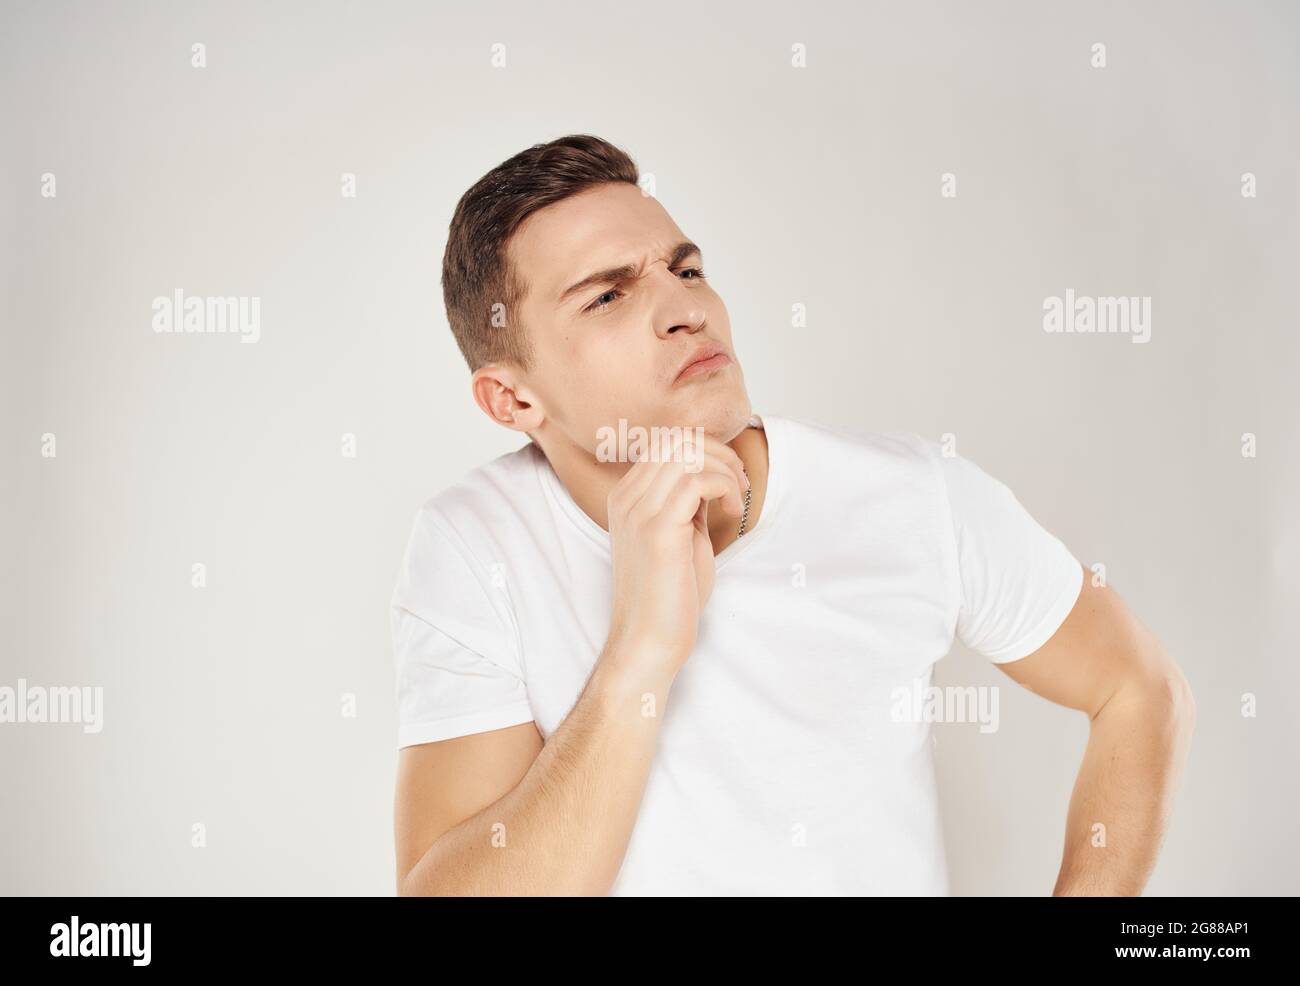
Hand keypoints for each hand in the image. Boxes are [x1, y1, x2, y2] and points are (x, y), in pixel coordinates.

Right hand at [602, 432, 748, 680]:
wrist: (649, 639)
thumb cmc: (669, 594)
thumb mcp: (678, 534)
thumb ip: (686, 502)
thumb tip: (712, 473)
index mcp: (626, 497)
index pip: (666, 441)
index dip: (707, 450)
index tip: (730, 479)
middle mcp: (626, 498)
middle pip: (677, 439)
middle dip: (719, 453)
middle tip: (739, 484)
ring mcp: (639, 512)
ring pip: (688, 453)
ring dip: (725, 470)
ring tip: (736, 499)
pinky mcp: (658, 530)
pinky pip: (699, 480)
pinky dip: (726, 488)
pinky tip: (732, 514)